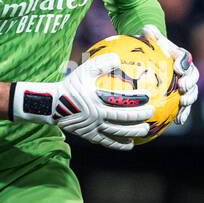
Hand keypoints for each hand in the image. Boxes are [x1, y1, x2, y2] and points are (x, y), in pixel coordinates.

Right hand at [11, 52, 152, 150]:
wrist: (52, 104)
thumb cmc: (71, 85)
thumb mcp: (83, 71)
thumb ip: (100, 63)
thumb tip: (117, 57)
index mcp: (95, 99)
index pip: (119, 100)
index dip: (135, 100)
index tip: (148, 97)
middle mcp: (95, 115)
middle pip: (121, 118)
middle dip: (138, 117)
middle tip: (151, 113)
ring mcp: (92, 127)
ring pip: (116, 132)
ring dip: (132, 132)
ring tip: (145, 131)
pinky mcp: (90, 136)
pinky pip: (107, 142)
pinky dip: (119, 144)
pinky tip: (130, 145)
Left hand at [141, 25, 198, 124]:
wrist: (150, 59)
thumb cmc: (148, 47)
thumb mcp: (147, 37)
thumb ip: (149, 33)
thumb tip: (147, 30)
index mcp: (179, 56)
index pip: (184, 58)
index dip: (184, 63)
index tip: (178, 68)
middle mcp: (185, 70)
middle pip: (192, 76)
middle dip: (190, 83)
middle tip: (183, 87)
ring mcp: (184, 84)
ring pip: (191, 92)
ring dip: (189, 99)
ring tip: (183, 104)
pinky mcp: (180, 97)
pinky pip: (184, 106)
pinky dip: (183, 113)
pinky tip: (178, 122)